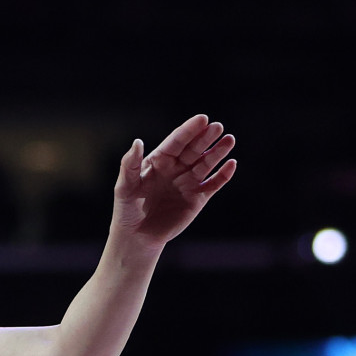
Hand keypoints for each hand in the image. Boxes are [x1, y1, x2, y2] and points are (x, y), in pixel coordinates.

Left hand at [113, 115, 236, 247]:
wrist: (137, 236)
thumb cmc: (127, 209)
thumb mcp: (124, 187)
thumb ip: (130, 164)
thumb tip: (137, 142)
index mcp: (159, 160)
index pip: (176, 141)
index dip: (189, 130)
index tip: (202, 119)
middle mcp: (176, 168)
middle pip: (194, 149)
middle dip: (205, 138)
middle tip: (217, 126)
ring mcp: (188, 182)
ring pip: (206, 163)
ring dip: (218, 152)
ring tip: (229, 140)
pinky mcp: (198, 198)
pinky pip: (213, 184)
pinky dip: (223, 175)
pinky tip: (231, 164)